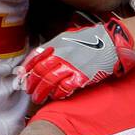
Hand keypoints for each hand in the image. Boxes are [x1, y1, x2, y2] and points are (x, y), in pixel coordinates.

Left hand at [17, 17, 134, 103]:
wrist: (112, 42)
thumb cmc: (92, 39)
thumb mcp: (70, 36)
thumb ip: (56, 45)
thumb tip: (42, 56)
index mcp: (57, 43)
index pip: (35, 57)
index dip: (26, 69)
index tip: (23, 76)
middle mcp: (61, 54)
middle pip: (39, 72)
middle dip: (31, 83)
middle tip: (29, 91)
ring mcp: (70, 66)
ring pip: (48, 82)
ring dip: (41, 92)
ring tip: (38, 98)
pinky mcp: (81, 76)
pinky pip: (64, 88)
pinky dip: (58, 94)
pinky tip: (56, 96)